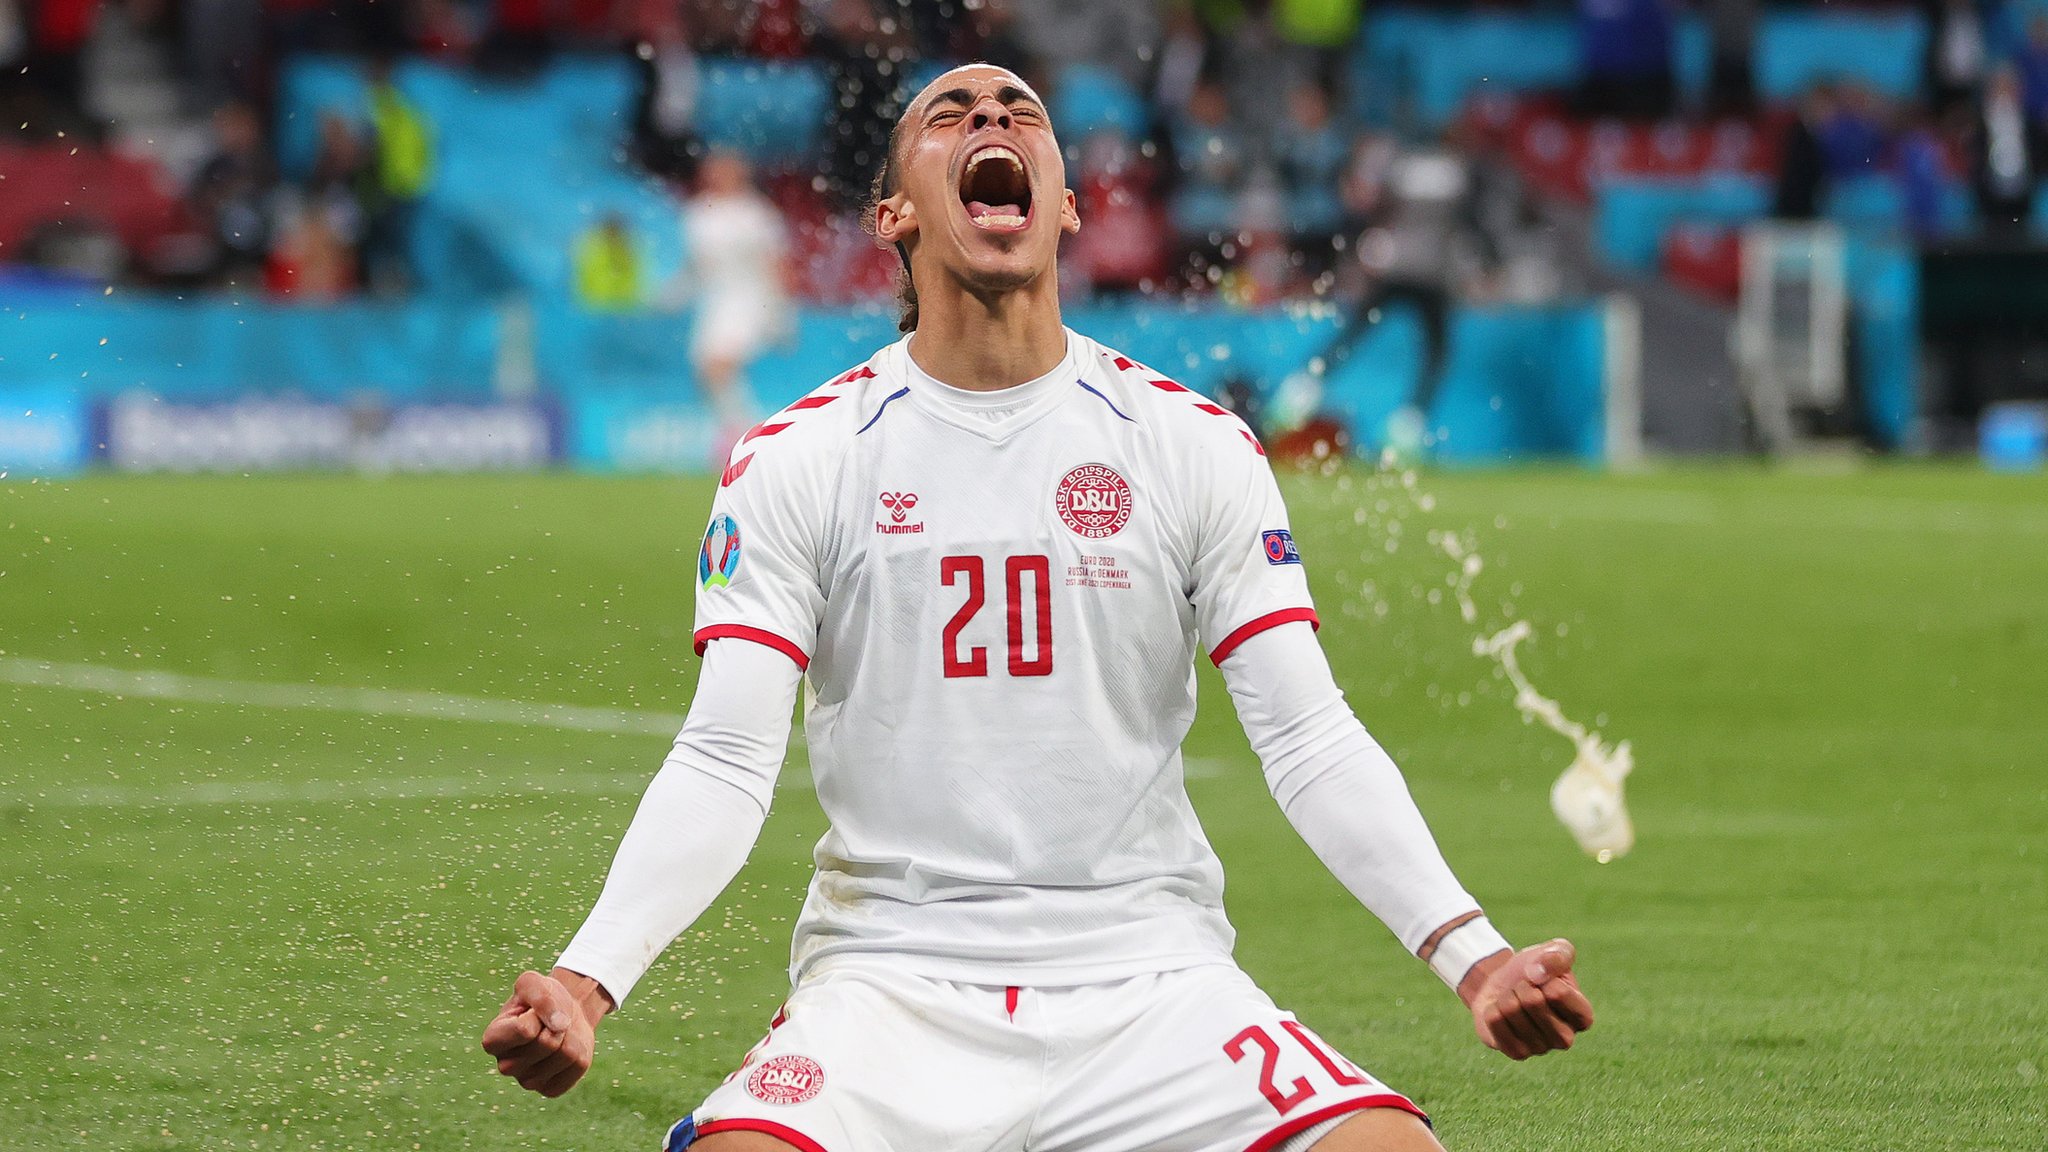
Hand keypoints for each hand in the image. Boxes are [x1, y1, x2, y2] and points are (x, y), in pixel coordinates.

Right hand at [481, 968, 611, 1096]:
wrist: (563, 1012)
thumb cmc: (542, 997)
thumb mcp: (534, 983)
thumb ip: (541, 997)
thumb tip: (559, 1025)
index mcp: (492, 1040)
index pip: (525, 1030)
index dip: (538, 1013)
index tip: (534, 1010)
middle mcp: (505, 1066)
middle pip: (547, 1043)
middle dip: (557, 1024)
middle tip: (549, 1021)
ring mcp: (528, 1082)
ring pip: (566, 1055)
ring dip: (570, 1035)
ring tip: (558, 1032)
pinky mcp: (550, 1089)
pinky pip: (578, 1066)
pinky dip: (581, 1050)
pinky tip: (566, 1048)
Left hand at [1458, 937, 1593, 1060]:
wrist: (1504, 982)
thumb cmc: (1535, 968)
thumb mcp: (1554, 950)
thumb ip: (1559, 954)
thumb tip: (1538, 974)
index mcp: (1583, 1016)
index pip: (1559, 992)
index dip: (1544, 977)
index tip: (1545, 978)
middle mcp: (1566, 1038)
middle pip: (1533, 1002)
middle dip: (1522, 985)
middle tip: (1525, 988)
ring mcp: (1540, 1049)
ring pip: (1511, 1010)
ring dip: (1507, 996)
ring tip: (1514, 999)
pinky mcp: (1516, 1053)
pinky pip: (1494, 1022)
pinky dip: (1492, 1010)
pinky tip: (1503, 1013)